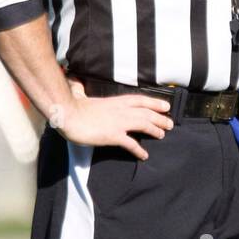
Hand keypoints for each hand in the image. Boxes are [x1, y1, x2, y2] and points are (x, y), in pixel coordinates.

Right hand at [52, 87, 173, 160]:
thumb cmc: (72, 105)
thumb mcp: (81, 94)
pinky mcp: (114, 135)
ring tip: (162, 135)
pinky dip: (139, 150)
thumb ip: (82, 89)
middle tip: (170, 124)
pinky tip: (144, 155)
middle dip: (160, 118)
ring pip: (144, 124)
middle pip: (147, 113)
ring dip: (155, 130)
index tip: (166, 106)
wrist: (68, 115)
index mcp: (116, 101)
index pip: (141, 100)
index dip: (155, 103)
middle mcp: (121, 110)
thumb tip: (76, 82)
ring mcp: (119, 122)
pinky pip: (131, 144)